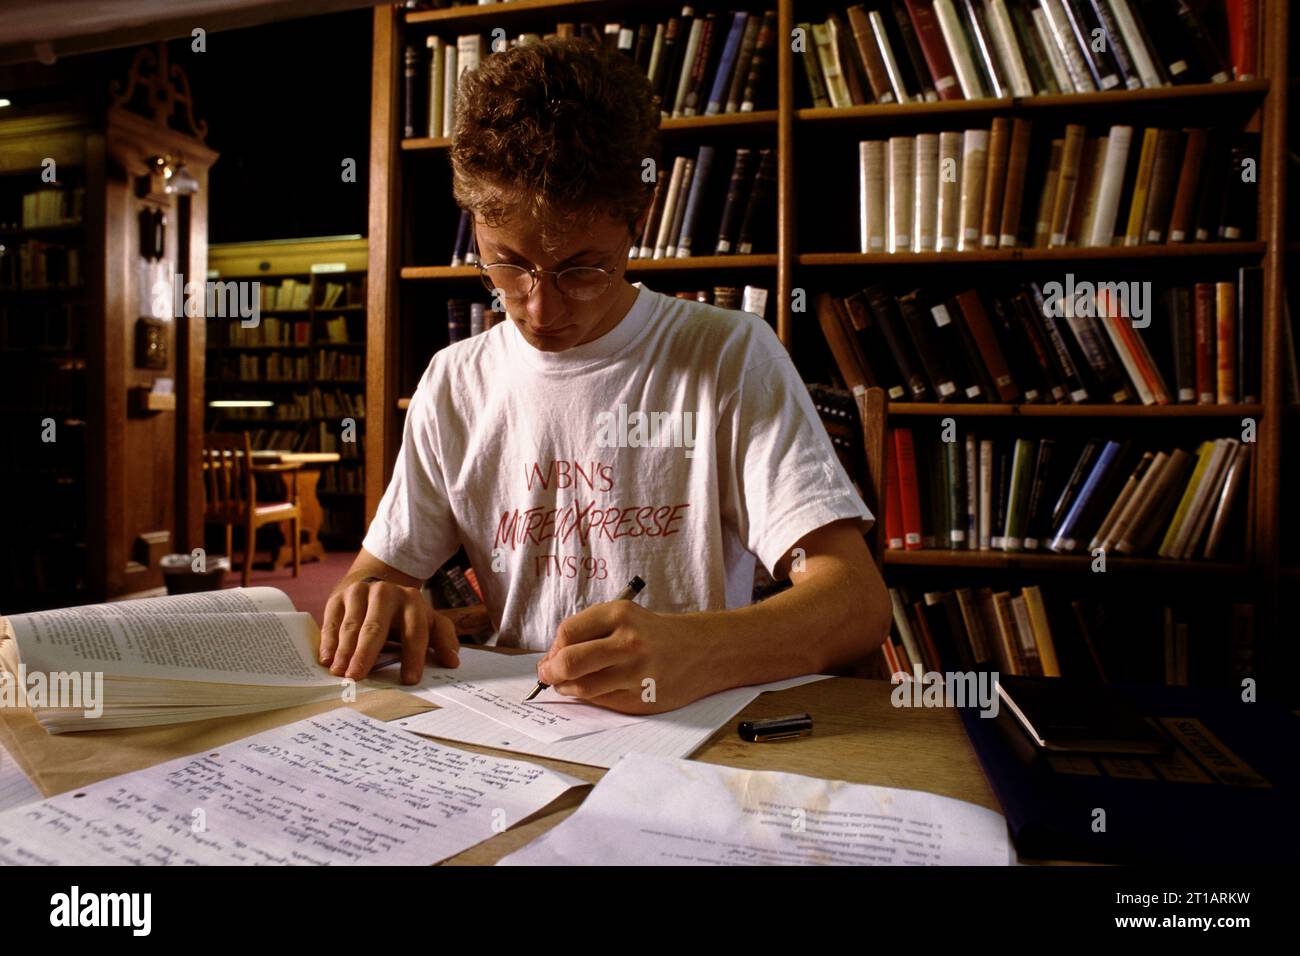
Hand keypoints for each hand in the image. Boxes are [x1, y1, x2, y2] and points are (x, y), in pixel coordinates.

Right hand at [319, 579, 459, 682]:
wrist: (376, 584)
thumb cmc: (405, 613)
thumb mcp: (428, 621)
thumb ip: (444, 639)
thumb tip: (452, 661)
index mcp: (413, 601)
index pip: (414, 631)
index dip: (413, 656)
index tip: (409, 680)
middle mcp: (386, 593)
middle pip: (375, 627)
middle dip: (366, 654)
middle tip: (357, 677)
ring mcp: (360, 592)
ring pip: (351, 625)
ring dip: (344, 651)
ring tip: (339, 673)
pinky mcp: (339, 597)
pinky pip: (332, 621)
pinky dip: (328, 641)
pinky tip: (326, 659)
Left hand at [536, 601, 711, 713]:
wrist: (703, 651)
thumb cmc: (654, 634)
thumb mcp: (625, 617)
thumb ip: (589, 632)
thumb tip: (550, 660)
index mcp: (620, 615)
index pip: (568, 633)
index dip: (554, 647)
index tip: (553, 655)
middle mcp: (628, 643)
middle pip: (569, 662)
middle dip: (550, 672)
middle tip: (548, 674)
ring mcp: (636, 673)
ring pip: (582, 687)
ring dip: (566, 688)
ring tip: (567, 684)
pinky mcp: (641, 699)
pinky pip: (602, 702)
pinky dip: (591, 697)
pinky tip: (597, 689)